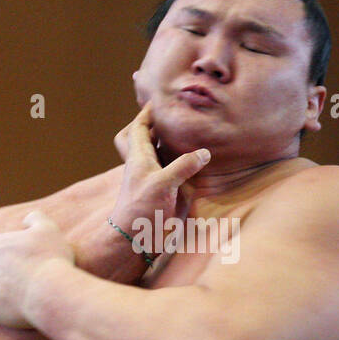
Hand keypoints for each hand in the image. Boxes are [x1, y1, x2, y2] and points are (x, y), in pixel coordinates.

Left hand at [0, 210, 72, 328]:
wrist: (47, 291)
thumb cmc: (51, 259)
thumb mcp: (49, 230)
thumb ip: (36, 219)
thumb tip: (26, 219)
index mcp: (0, 242)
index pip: (5, 246)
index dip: (18, 254)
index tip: (31, 262)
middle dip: (5, 268)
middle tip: (25, 279)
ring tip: (16, 293)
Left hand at [112, 102, 210, 242]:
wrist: (135, 241)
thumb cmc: (140, 212)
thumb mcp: (162, 186)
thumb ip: (182, 167)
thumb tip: (204, 152)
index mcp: (138, 158)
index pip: (139, 128)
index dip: (146, 113)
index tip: (159, 98)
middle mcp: (146, 165)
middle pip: (144, 137)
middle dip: (154, 124)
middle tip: (173, 112)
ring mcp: (157, 178)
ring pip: (161, 152)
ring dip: (172, 141)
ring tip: (192, 127)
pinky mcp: (168, 191)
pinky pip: (176, 168)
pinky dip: (186, 159)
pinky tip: (202, 155)